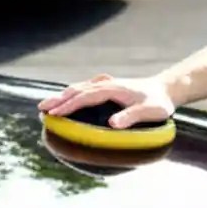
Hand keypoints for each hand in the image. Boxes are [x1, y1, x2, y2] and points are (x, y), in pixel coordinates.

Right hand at [38, 74, 176, 128]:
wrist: (165, 88)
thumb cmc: (159, 103)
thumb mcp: (150, 112)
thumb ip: (132, 117)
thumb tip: (112, 125)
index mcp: (113, 89)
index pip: (85, 96)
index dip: (69, 105)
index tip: (55, 114)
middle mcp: (106, 83)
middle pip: (77, 90)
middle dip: (58, 99)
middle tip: (41, 109)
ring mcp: (105, 83)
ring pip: (78, 88)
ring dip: (61, 96)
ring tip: (46, 106)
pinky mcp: (106, 86)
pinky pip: (83, 89)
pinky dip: (71, 95)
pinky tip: (64, 101)